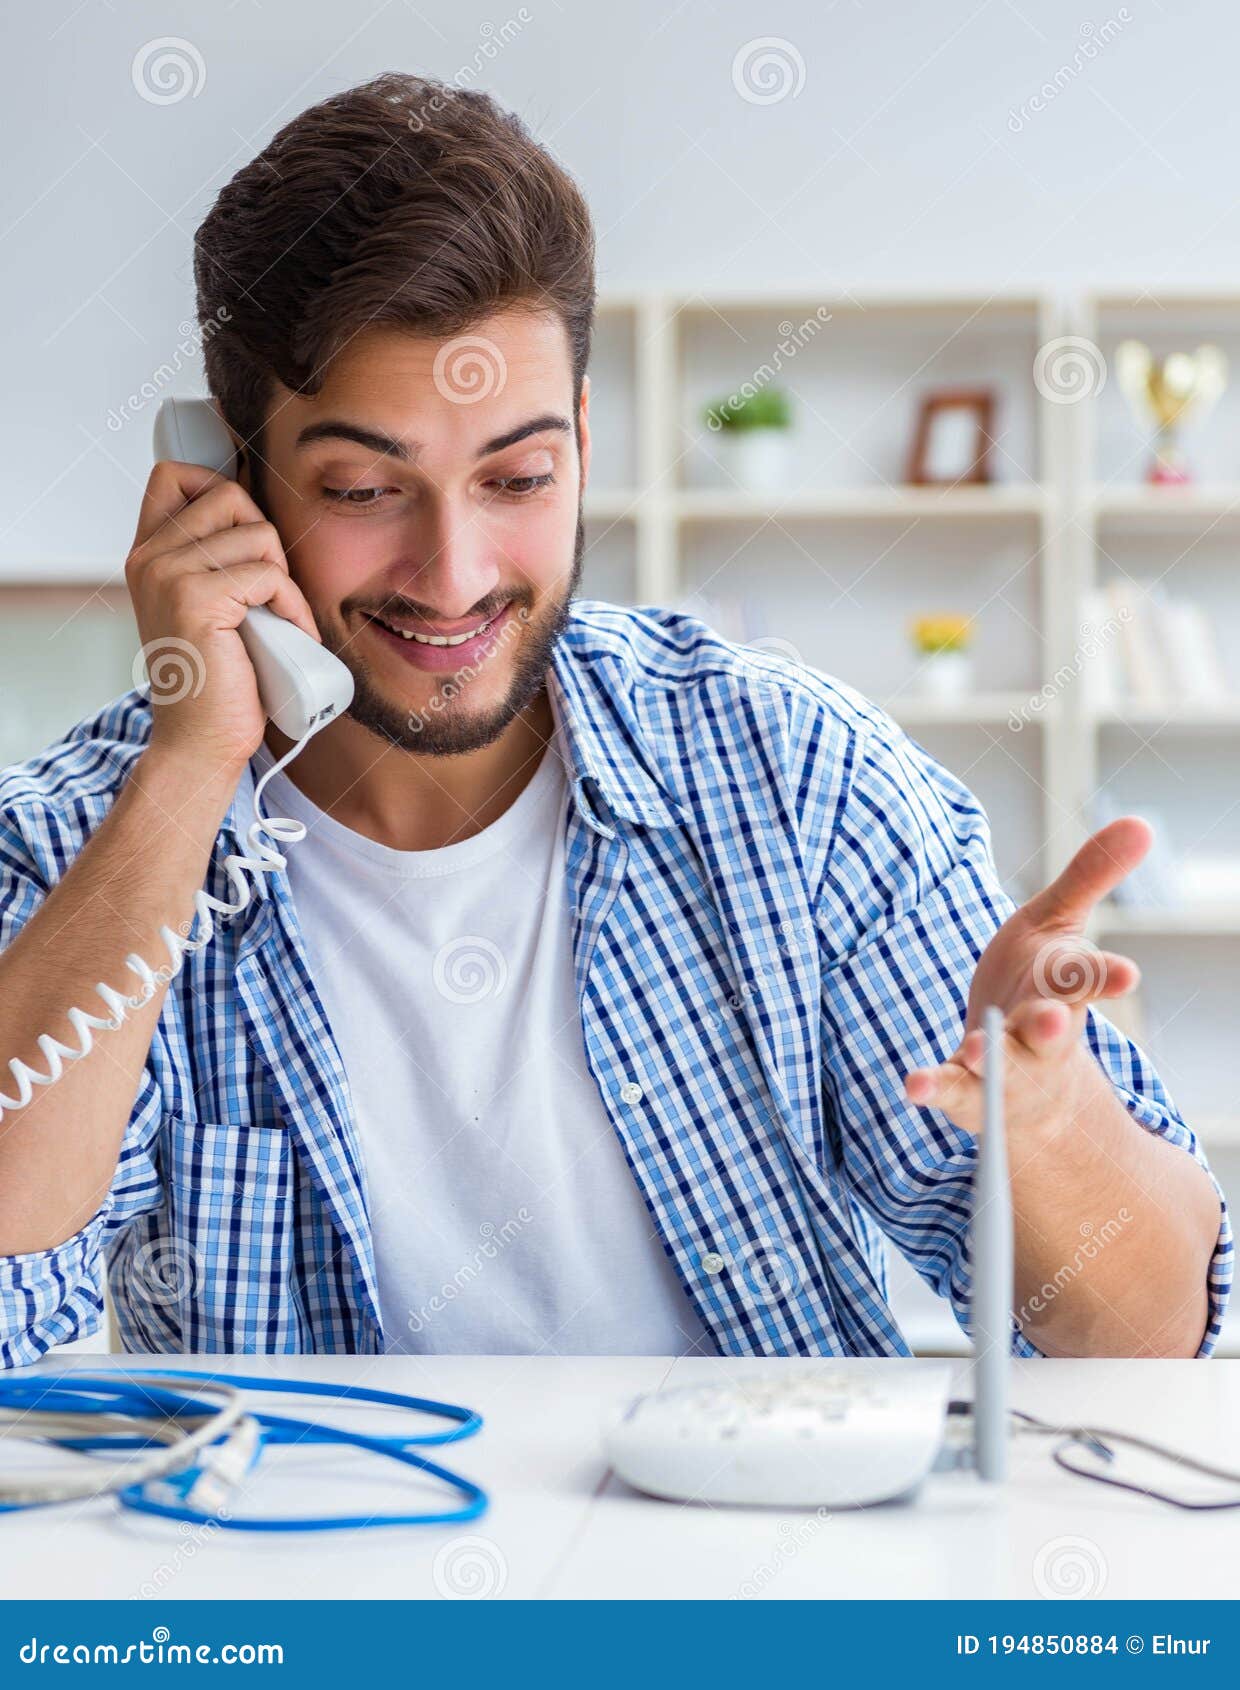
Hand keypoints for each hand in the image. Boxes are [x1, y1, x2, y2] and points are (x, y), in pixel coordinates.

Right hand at [126, 460, 321, 777]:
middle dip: (265, 538)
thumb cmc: (217, 678)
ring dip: (284, 579)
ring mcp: (169, 576)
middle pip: (228, 495)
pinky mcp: (197, 600)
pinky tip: (289, 635)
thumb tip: (257, 513)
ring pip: (258, 534)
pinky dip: (293, 606)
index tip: (247, 533)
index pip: (174, 475)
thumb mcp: (206, 606)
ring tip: (277, 618)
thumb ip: (214, 559)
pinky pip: (269, 576)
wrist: (200, 740)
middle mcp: (150, 558)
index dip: (219, 486)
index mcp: (148, 554)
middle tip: (268, 590)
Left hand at [903, 817, 1150, 1139]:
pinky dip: (933, 1086)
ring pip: (1003, 1064)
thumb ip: (1090, 877)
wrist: (1027, 1082)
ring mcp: (1007, 1067)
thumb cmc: (1041, 985)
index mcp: (1066, 989)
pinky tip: (913, 1086)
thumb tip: (1140, 824)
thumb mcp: (1059, 924)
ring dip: (993, 1058)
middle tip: (1054, 1017)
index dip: (1107, 976)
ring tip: (978, 1051)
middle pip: (1051, 1029)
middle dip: (1051, 1023)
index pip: (1090, 980)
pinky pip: (950, 1087)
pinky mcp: (967, 1089)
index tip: (1126, 974)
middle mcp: (1042, 1034)